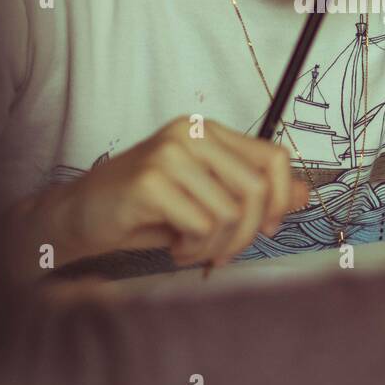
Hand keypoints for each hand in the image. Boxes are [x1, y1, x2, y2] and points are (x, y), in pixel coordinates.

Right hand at [26, 116, 308, 270]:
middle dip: (245, 234)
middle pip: (255, 189)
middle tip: (222, 253)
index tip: (268, 228)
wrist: (79, 216)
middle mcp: (191, 133)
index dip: (280, 198)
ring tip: (191, 249)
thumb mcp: (206, 197)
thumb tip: (304, 193)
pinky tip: (175, 247)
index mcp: (208, 131)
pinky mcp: (151, 181)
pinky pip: (202, 226)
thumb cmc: (143, 208)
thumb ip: (253, 193)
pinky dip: (194, 249)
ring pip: (229, 213)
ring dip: (215, 247)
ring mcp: (169, 153)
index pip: (273, 157)